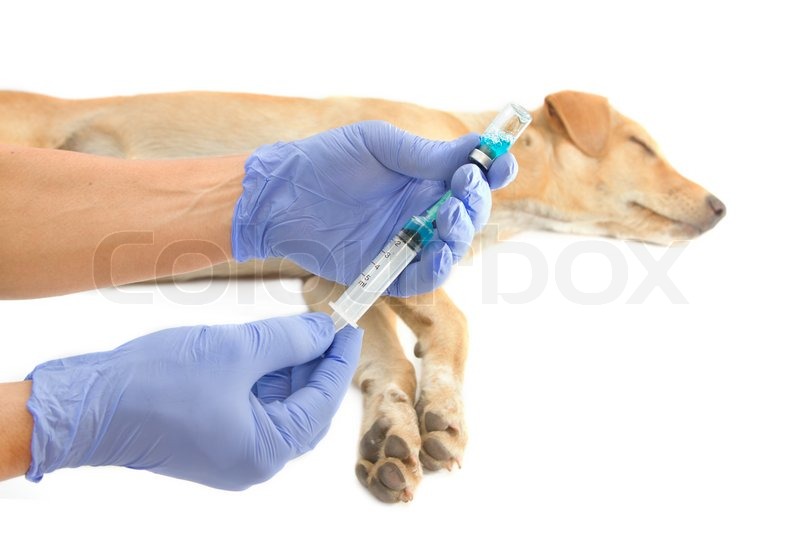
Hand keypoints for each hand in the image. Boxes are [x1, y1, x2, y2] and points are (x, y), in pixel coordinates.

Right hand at [25, 313, 361, 489]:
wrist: (88, 404)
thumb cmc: (157, 383)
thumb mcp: (238, 351)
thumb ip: (290, 340)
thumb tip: (324, 330)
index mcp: (266, 452)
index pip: (321, 402)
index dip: (338, 361)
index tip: (349, 327)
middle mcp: (252, 461)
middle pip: (303, 408)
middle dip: (315, 365)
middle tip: (326, 324)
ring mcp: (230, 453)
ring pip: (277, 406)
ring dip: (288, 368)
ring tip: (295, 328)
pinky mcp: (210, 439)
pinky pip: (251, 407)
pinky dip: (262, 378)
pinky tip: (266, 347)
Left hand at [231, 121, 517, 295]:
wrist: (282, 195)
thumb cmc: (327, 161)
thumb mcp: (380, 145)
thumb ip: (426, 154)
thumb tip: (478, 147)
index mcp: (424, 178)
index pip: (471, 178)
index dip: (492, 172)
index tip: (502, 162)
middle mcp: (422, 211)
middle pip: (469, 214)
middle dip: (476, 201)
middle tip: (465, 185)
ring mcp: (407, 243)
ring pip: (453, 247)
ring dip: (461, 233)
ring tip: (450, 214)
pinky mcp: (388, 271)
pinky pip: (423, 276)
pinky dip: (437, 267)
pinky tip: (438, 251)